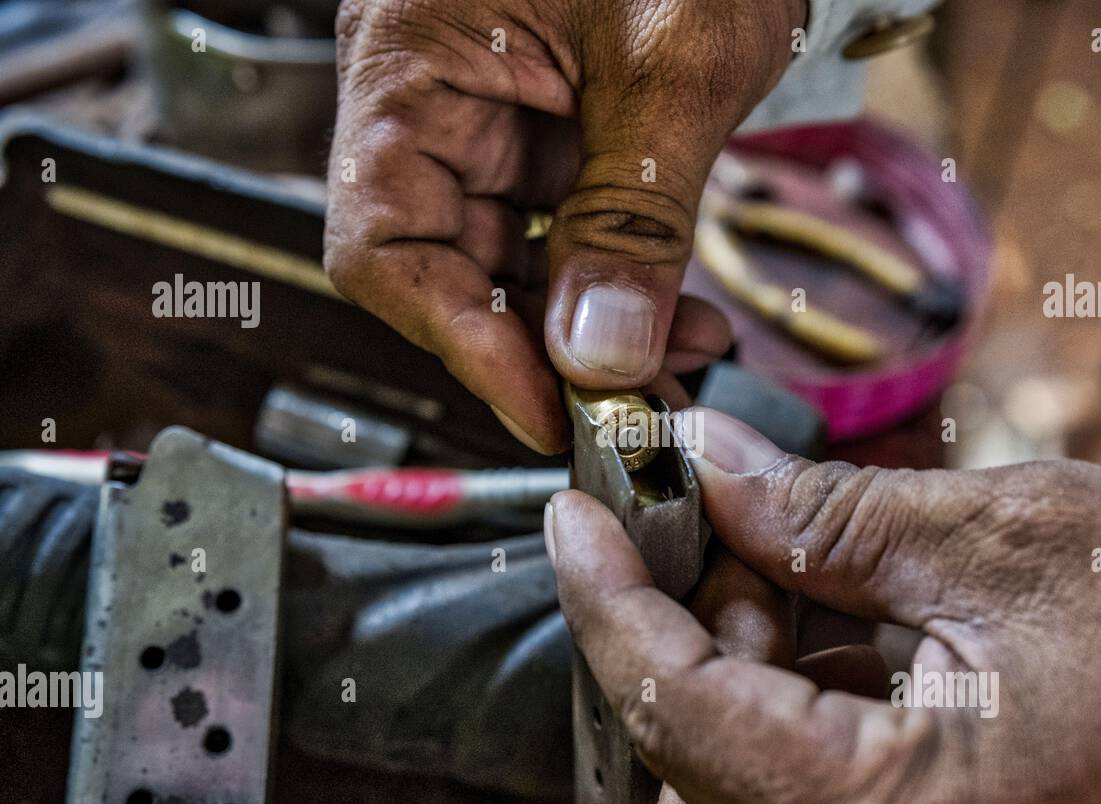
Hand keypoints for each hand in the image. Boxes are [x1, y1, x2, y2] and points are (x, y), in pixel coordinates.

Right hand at [324, 0, 805, 453]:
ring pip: (513, 257)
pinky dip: (617, 277)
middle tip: (630, 404)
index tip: (549, 410)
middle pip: (448, 265)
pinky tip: (675, 311)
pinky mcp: (551, 121)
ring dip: (591, 325)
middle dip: (544, 347)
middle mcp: (433, 90)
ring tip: (677, 359)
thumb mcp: (671, 62)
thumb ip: (632, 215)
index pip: (385, 245)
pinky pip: (562, 224)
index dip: (462, 344)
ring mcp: (493, 107)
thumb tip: (603, 355)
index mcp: (409, 57)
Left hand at [546, 407, 1100, 803]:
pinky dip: (799, 717)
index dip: (607, 592)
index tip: (576, 515)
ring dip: (743, 677)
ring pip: (736, 794)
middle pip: (686, 766)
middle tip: (733, 540)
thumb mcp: (1020, 544)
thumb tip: (717, 467)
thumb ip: (837, 513)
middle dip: (686, 636)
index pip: (670, 699)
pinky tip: (853, 641)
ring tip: (810, 583)